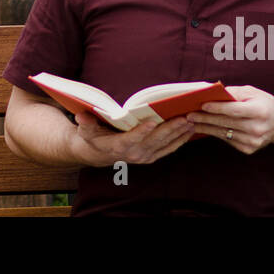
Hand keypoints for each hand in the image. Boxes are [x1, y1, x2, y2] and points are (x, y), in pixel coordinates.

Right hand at [69, 110, 196, 166]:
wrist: (98, 154)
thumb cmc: (93, 137)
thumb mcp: (85, 130)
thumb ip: (85, 124)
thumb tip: (81, 116)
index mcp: (118, 146)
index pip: (132, 139)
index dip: (142, 131)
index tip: (152, 121)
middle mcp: (134, 153)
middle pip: (155, 140)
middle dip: (171, 128)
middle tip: (184, 116)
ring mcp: (145, 156)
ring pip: (165, 144)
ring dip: (179, 133)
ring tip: (192, 120)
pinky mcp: (152, 156)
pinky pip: (168, 149)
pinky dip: (181, 140)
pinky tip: (191, 130)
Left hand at [186, 85, 273, 154]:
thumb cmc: (263, 103)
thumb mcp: (252, 92)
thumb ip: (233, 93)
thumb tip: (211, 92)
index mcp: (260, 111)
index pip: (235, 110)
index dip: (218, 108)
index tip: (202, 104)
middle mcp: (258, 128)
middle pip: (226, 123)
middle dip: (206, 118)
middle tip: (189, 114)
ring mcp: (254, 141)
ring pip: (224, 133)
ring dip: (205, 127)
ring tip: (191, 121)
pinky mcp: (249, 149)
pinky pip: (227, 140)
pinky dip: (214, 133)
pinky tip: (203, 128)